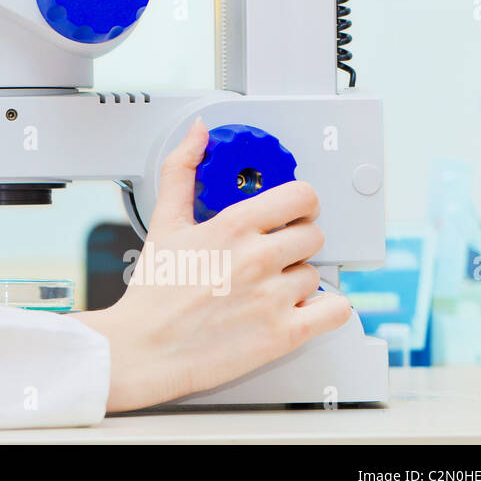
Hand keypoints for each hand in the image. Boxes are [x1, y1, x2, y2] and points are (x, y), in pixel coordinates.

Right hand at [73, 118, 352, 410]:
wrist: (144, 348)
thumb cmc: (153, 292)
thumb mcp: (163, 222)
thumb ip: (181, 169)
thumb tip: (198, 132)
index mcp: (233, 226)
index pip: (301, 195)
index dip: (299, 203)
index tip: (288, 213)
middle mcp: (258, 258)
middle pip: (314, 234)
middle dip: (296, 242)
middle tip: (274, 253)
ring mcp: (274, 297)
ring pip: (317, 273)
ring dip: (299, 279)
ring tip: (268, 288)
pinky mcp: (284, 334)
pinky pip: (336, 311)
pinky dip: (327, 310)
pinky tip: (301, 308)